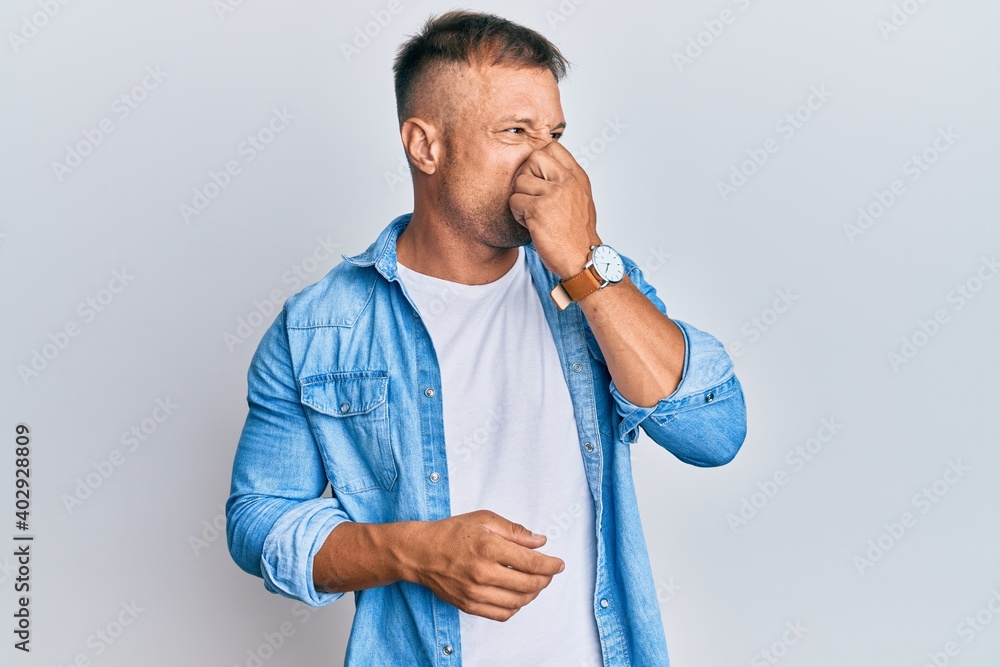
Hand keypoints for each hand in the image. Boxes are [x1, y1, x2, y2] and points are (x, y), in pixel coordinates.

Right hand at [401, 509, 564, 621]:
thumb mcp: (483, 519)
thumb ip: (514, 531)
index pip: (531, 562)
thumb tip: (539, 541)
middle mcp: (482, 572)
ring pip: (517, 602)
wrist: (420, 552)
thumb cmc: (450, 532)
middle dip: (545, 579)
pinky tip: (516, 597)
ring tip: (534, 584)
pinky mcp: (468, 604)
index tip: (559, 564)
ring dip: (532, 594)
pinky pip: (500, 614)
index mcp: (488, 547)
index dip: (551, 565)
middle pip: (528, 584)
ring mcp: (475, 591)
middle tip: (549, 573)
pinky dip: (515, 608)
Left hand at [509, 140, 601, 279]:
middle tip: (531, 195)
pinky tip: (530, 223)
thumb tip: (544, 167)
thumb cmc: (578, 234)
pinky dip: (517, 214)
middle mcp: (567, 181)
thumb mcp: (580, 199)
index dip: (539, 160)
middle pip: (534, 157)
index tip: (538, 177)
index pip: (553, 147)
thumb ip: (565, 180)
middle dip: (526, 175)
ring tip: (532, 213)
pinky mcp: (538, 209)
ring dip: (520, 198)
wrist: (583, 259)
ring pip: (520, 180)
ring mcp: (553, 194)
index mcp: (577, 177)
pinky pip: (514, 201)